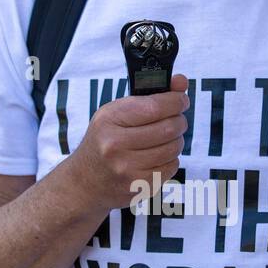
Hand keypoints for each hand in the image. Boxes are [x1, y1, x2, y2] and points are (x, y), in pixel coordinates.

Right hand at [70, 72, 189, 212]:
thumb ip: (150, 96)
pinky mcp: (139, 185)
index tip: (181, 100)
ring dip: (176, 140)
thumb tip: (182, 81)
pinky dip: (171, 159)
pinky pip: (171, 166)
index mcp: (109, 119)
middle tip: (176, 119)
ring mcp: (126, 167)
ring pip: (173, 148)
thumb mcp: (117, 113)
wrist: (85, 181)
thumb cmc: (104, 141)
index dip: (176, 101)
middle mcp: (115, 144)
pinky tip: (157, 157)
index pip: (154, 106)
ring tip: (166, 139)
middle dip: (179, 121)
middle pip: (168, 128)